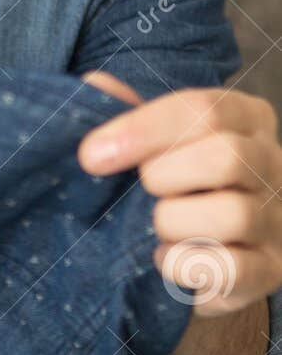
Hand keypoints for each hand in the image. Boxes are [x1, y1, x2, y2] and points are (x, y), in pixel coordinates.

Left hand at [78, 74, 281, 316]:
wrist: (199, 252)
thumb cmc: (169, 184)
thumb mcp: (149, 141)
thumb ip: (123, 109)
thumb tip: (96, 85)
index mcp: (246, 119)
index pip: (204, 109)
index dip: (142, 129)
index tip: (91, 155)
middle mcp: (271, 163)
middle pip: (227, 155)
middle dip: (164, 175)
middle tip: (141, 189)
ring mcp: (276, 218)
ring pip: (233, 214)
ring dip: (174, 222)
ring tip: (157, 225)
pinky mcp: (269, 269)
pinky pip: (232, 268)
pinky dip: (185, 264)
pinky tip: (165, 256)